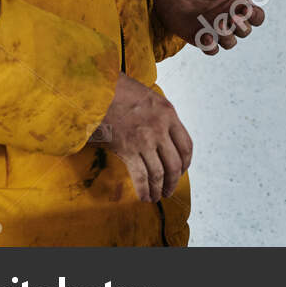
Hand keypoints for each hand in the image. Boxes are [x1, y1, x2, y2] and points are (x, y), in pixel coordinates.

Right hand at [87, 74, 192, 202]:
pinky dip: (144, 190)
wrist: (98, 90)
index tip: (182, 170)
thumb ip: (160, 116)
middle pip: (175, 163)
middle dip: (174, 181)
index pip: (186, 145)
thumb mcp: (150, 97)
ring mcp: (145, 140)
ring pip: (159, 173)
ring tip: (157, 196)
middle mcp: (160, 128)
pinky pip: (141, 176)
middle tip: (169, 189)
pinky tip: (144, 196)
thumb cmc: (121, 92)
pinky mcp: (128, 149)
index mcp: (169, 114)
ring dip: (160, 189)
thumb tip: (163, 137)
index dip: (186, 163)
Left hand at [152, 0, 273, 53]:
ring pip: (230, 43)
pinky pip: (211, 49)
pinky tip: (204, 36)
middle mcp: (229, 16)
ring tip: (217, 24)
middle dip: (241, 27)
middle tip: (230, 16)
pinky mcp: (198, 37)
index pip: (257, 17)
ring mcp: (214, 28)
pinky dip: (211, 46)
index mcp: (238, 1)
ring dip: (227, 37)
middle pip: (246, 32)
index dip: (255, 17)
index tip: (244, 9)